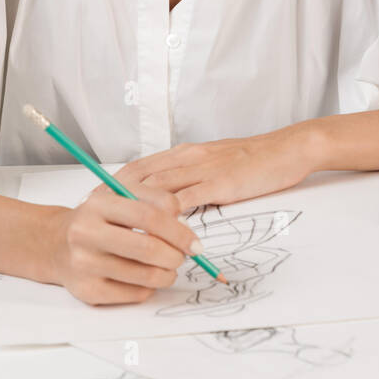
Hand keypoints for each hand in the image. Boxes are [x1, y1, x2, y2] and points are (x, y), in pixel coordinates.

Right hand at [45, 180, 199, 305]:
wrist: (55, 244)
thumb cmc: (97, 220)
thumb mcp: (120, 198)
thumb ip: (154, 201)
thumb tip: (185, 225)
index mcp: (98, 204)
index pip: (149, 216)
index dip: (179, 231)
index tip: (194, 242)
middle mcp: (86, 233)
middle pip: (148, 249)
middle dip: (176, 256)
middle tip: (184, 256)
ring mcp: (84, 264)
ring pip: (145, 276)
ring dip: (167, 274)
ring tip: (168, 267)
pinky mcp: (87, 291)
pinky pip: (134, 294)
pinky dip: (150, 288)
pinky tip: (146, 278)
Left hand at [111, 123, 319, 210]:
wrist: (288, 149)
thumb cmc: (256, 159)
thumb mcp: (216, 162)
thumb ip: (193, 177)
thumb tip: (173, 198)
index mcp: (185, 153)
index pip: (140, 166)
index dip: (114, 182)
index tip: (94, 198)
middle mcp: (188, 158)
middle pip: (140, 176)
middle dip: (112, 195)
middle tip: (90, 212)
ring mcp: (203, 169)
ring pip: (157, 187)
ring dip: (132, 207)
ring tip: (110, 225)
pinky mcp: (220, 183)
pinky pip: (187, 200)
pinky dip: (167, 216)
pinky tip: (153, 230)